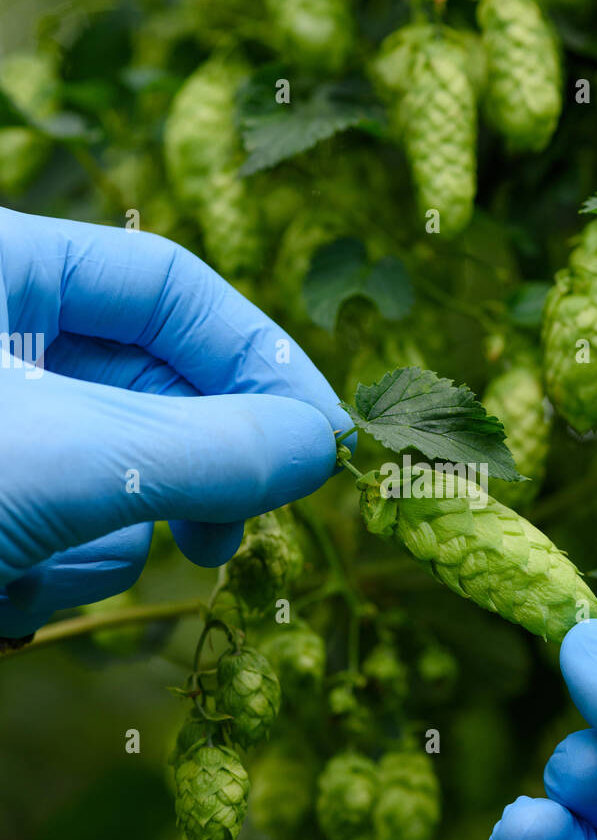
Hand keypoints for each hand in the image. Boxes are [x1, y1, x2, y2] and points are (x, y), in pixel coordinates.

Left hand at [0, 209, 353, 635]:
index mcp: (1, 266)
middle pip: (150, 388)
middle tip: (225, 535)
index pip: (167, 283)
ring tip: (30, 566)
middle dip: (188, 473)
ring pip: (110, 477)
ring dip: (97, 542)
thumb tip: (321, 446)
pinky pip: (58, 530)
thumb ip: (209, 447)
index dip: (257, 355)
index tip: (322, 436)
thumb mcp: (69, 457)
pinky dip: (44, 572)